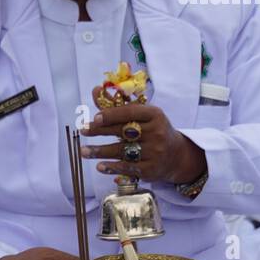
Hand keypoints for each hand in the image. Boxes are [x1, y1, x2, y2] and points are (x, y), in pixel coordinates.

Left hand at [83, 104, 206, 183]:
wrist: (176, 156)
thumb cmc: (153, 131)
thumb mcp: (142, 116)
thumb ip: (117, 106)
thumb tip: (95, 90)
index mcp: (155, 115)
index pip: (131, 112)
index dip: (112, 114)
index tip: (95, 117)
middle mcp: (157, 132)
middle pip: (123, 130)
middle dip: (100, 130)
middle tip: (83, 130)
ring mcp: (155, 152)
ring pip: (122, 151)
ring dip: (100, 151)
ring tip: (83, 151)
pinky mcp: (151, 169)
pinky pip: (128, 167)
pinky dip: (112, 167)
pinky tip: (99, 166)